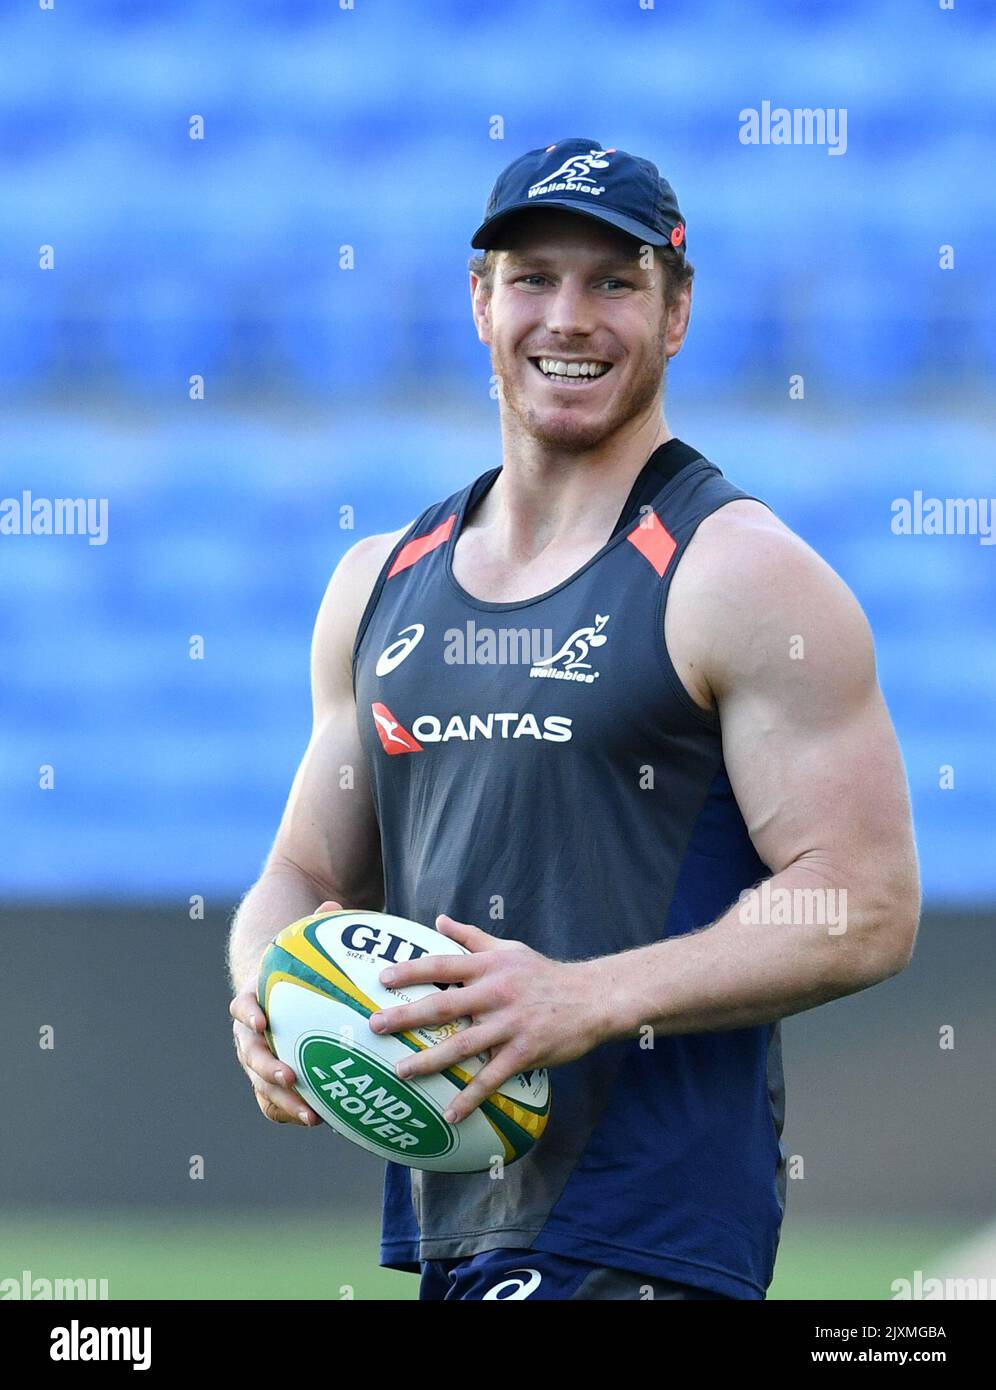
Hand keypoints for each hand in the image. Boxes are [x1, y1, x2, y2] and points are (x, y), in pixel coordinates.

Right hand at [229, 898, 343, 1125]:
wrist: (271, 990)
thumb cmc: (292, 966)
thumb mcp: (300, 944)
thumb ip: (316, 926)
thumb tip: (334, 904)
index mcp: (253, 998)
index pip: (242, 1006)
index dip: (248, 1014)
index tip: (261, 1022)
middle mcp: (248, 1033)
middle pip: (250, 1055)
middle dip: (267, 1068)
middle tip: (290, 1077)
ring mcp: (257, 1059)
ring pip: (260, 1085)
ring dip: (283, 1101)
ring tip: (311, 1116)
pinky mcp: (269, 1079)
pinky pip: (274, 1102)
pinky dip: (292, 1113)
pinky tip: (323, 1123)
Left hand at [367, 913, 608, 1122]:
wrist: (591, 998)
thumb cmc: (544, 974)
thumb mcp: (509, 949)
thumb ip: (472, 936)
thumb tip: (439, 919)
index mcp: (489, 966)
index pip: (443, 964)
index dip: (411, 971)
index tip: (382, 979)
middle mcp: (496, 993)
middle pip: (444, 1004)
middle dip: (407, 1016)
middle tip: (376, 1026)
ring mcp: (510, 1024)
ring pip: (463, 1045)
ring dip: (430, 1060)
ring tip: (402, 1071)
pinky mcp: (525, 1052)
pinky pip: (492, 1077)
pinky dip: (470, 1097)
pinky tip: (451, 1114)